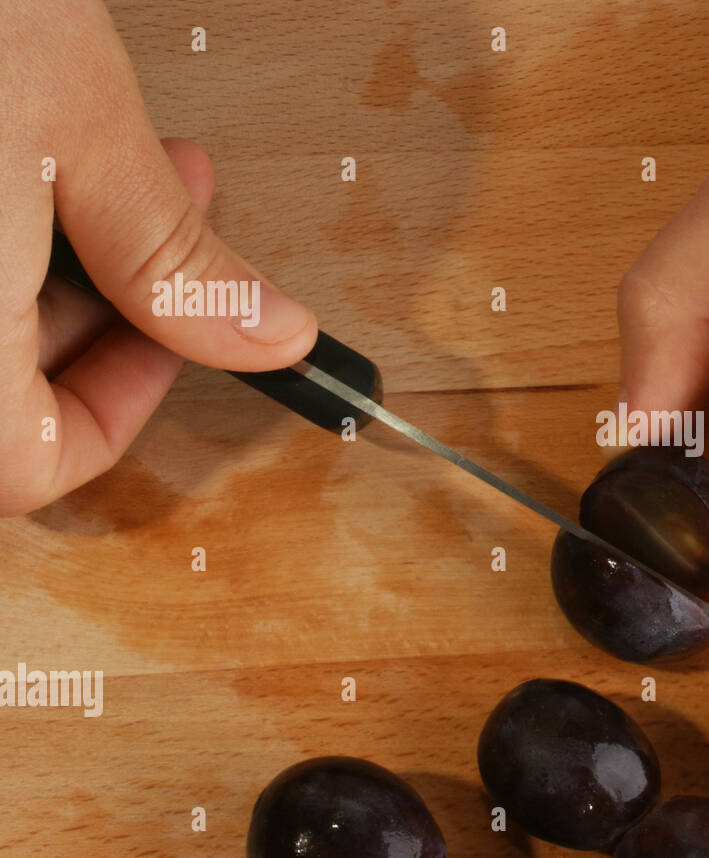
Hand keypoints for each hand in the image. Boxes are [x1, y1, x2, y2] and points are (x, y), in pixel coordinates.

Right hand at [1, 0, 317, 515]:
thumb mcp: (70, 125)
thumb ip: (174, 260)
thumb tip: (269, 336)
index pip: (28, 466)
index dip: (120, 414)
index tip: (178, 340)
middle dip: (83, 321)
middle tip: (146, 233)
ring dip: (26, 273)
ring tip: (89, 170)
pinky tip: (17, 158)